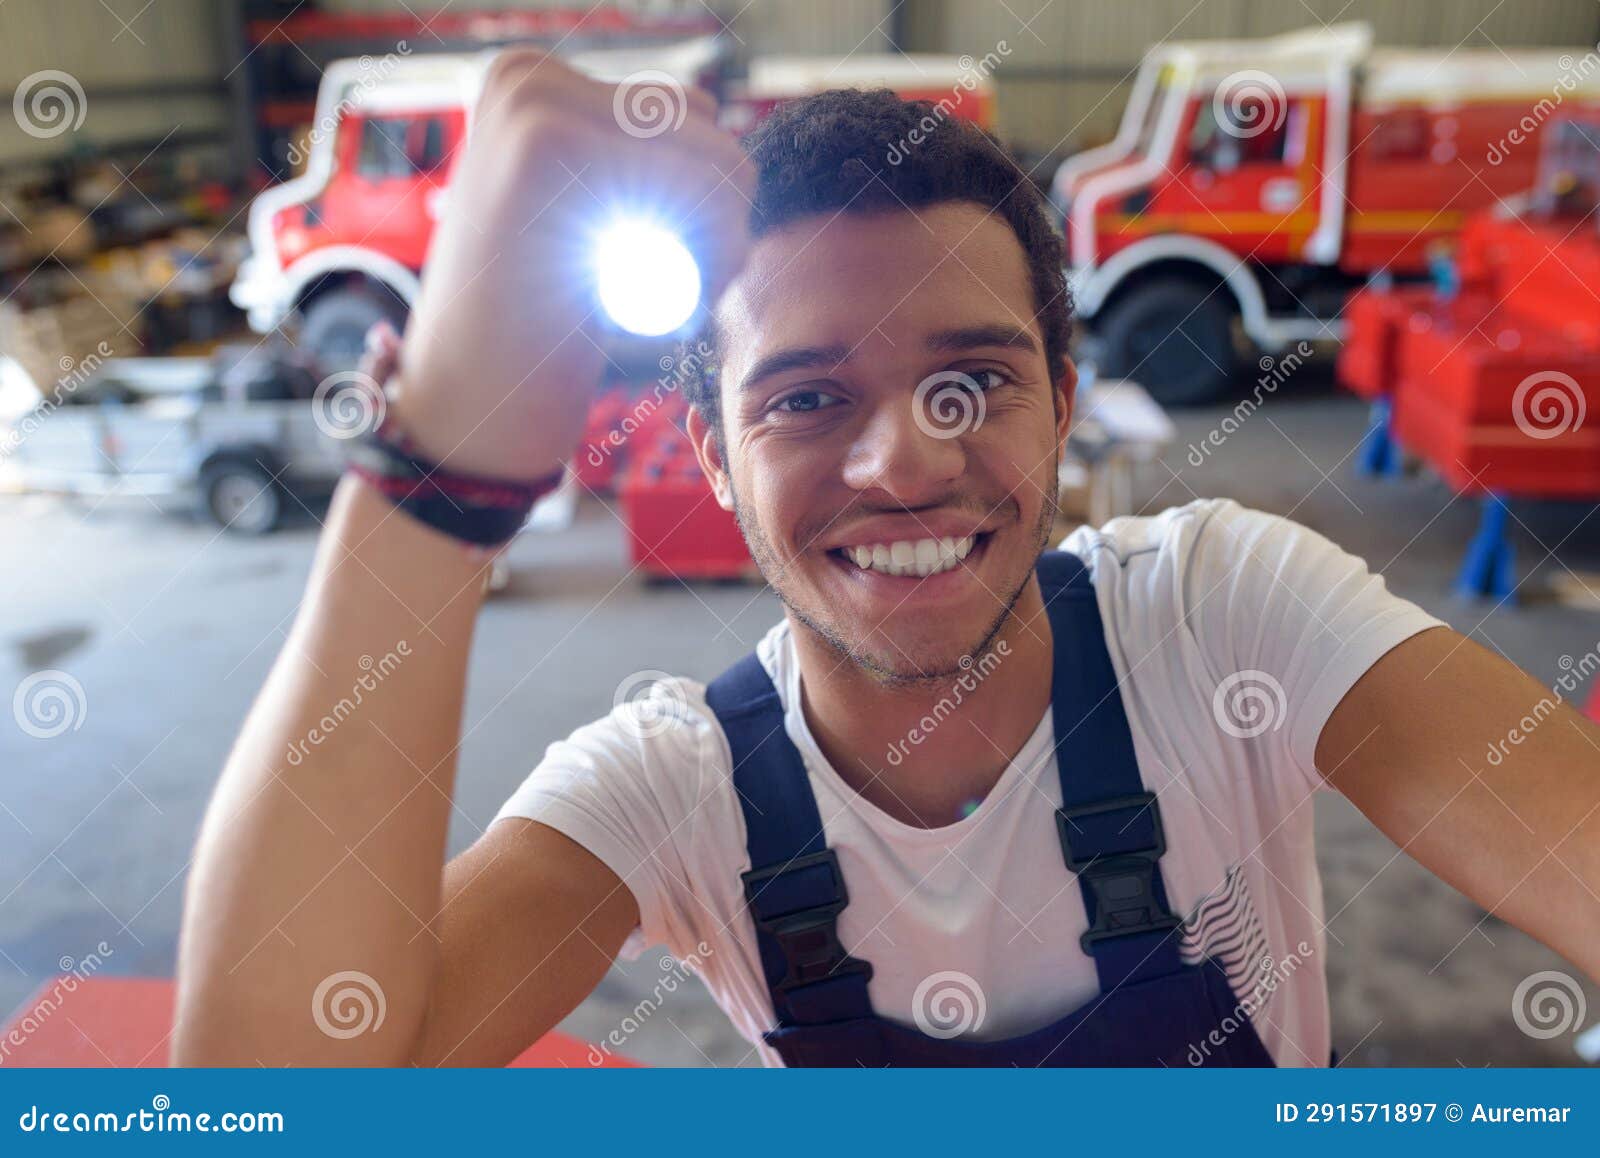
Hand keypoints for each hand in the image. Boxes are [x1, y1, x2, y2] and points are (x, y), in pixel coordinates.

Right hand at [388, 50, 751, 479]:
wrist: (463, 404)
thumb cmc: (525, 328)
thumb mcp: (564, 223)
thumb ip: (608, 162)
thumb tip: (704, 112)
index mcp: (531, 84)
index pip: (682, 109)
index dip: (709, 192)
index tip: (688, 267)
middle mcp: (528, 79)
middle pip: (701, 123)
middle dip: (722, 210)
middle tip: (694, 288)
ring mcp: (534, 105)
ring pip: (711, 151)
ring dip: (726, 233)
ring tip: (687, 299)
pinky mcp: (549, 145)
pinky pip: (696, 180)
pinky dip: (719, 245)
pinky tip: (687, 301)